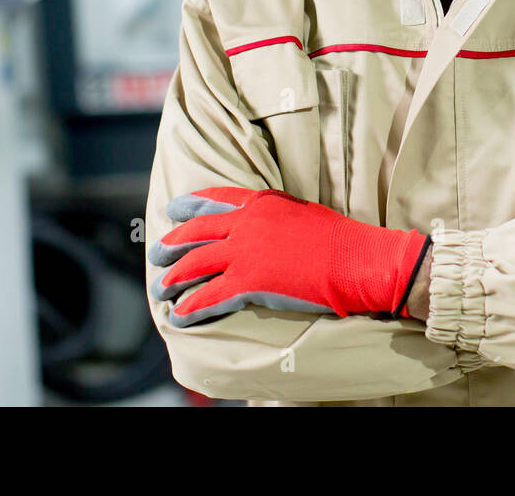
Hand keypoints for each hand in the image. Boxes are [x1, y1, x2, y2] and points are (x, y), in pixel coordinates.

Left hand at [149, 187, 429, 327]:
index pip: (215, 199)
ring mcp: (246, 253)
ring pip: (196, 265)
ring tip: (160, 288)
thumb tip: (263, 227)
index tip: (173, 210)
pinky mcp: (250, 283)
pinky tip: (182, 315)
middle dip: (172, 245)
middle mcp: (247, 224)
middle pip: (196, 232)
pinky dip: (193, 307)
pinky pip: (210, 297)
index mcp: (262, 203)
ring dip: (174, 278)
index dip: (189, 206)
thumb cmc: (341, 240)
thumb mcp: (303, 213)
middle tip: (155, 254)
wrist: (358, 260)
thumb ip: (275, 216)